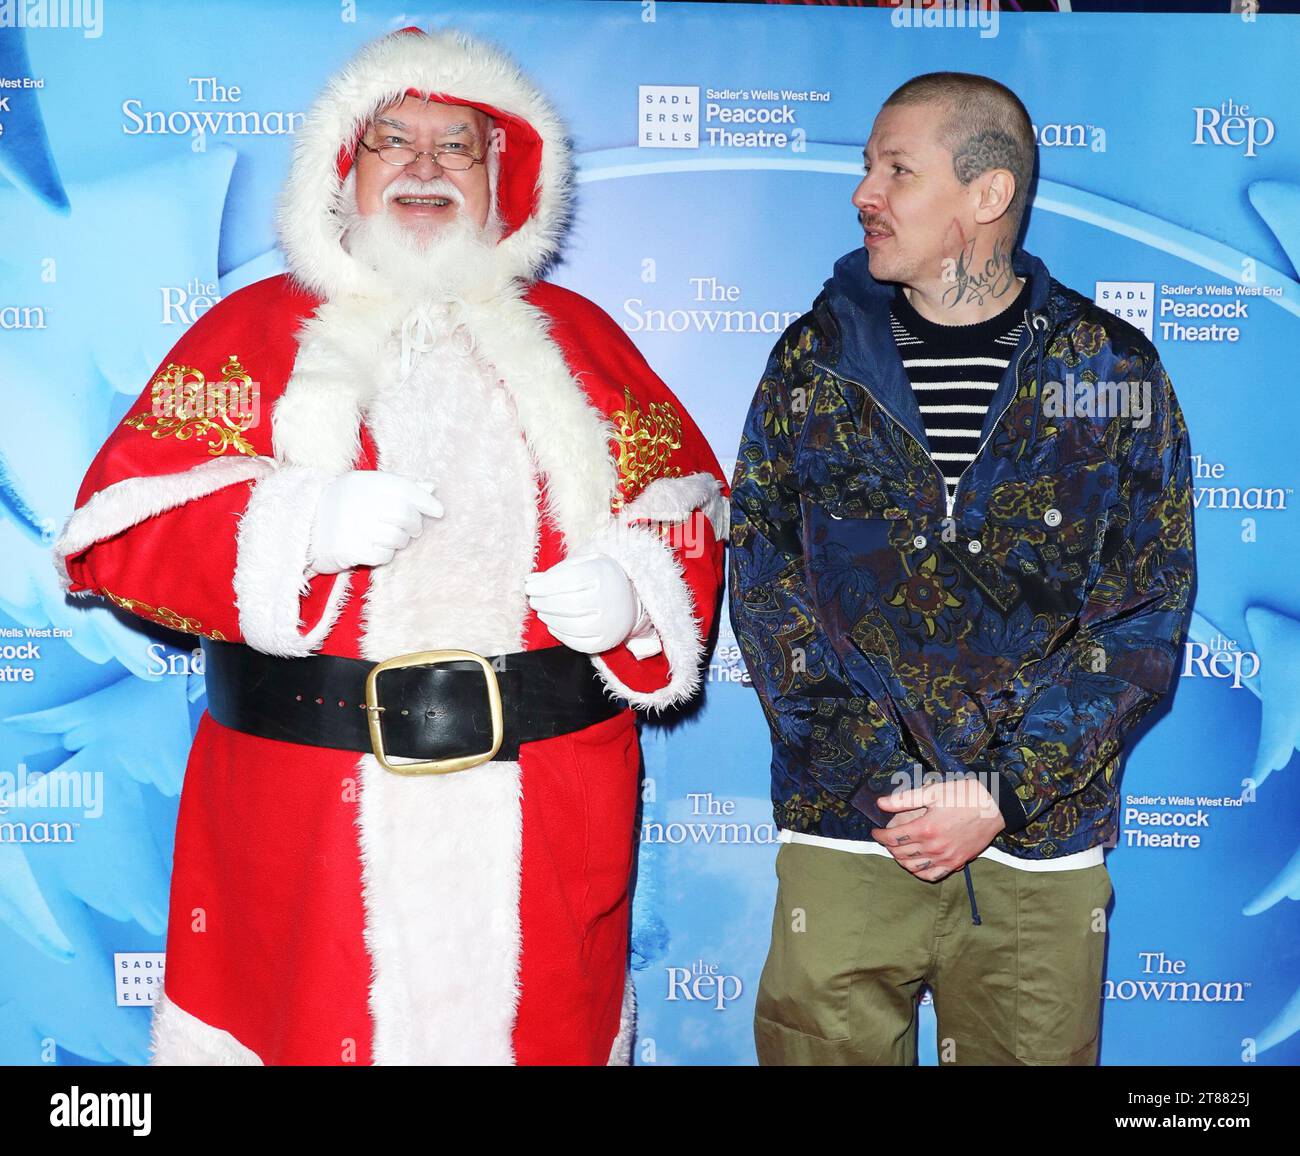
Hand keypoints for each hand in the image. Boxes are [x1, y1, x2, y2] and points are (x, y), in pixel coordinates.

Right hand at [306, 470, 443, 574]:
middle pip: (406, 515)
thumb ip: (399, 487)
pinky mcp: (350, 549)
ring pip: (398, 537)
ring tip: (390, 538)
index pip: (405, 489)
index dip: (426, 501)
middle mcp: (361, 502)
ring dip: (400, 541)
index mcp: (366, 483)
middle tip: (412, 529)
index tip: (439, 511)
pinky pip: (384, 555)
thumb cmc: (342, 504)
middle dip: (415, 525)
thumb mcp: (367, 488)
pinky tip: (375, 548)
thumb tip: (431, 488)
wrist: (303, 525)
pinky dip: (385, 554)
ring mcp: (355, 526)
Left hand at [523, 550, 652, 653]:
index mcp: (603, 575)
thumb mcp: (584, 564)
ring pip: (571, 625)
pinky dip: (560, 635)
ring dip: (549, 618)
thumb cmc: (600, 577)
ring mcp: (609, 624)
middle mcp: (609, 600)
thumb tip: (530, 580)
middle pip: (568, 604)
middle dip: (544, 602)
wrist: (632, 597)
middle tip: (534, 599)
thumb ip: (557, 571)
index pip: (569, 580)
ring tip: (542, 610)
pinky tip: (553, 625)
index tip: (530, 586)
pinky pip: (578, 643)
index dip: (545, 585)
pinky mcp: (606, 642)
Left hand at [870, 776, 1005, 881]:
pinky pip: (932, 875)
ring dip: (901, 860)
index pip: (893, 838)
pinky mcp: (956, 863)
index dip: (880, 836)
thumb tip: (881, 803)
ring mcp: (946, 858)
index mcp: (925, 828)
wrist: (993, 808)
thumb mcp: (932, 792)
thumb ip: (904, 799)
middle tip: (886, 839)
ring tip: (898, 850)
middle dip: (888, 846)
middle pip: (901, 853)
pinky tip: (916, 864)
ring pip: (913, 867)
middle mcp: (934, 847)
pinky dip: (919, 872)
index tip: (875, 831)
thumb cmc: (963, 795)